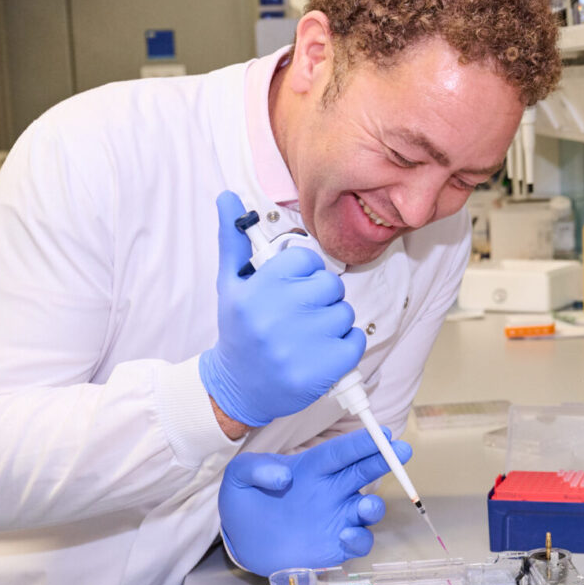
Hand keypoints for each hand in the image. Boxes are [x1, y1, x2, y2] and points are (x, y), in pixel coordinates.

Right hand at [199, 191, 365, 427]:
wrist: (238, 388)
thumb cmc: (239, 331)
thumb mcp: (230, 284)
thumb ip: (232, 239)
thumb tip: (228, 196)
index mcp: (255, 291)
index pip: (305, 259)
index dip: (302, 273)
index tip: (291, 288)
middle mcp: (276, 317)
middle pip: (329, 284)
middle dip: (320, 296)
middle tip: (300, 312)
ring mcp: (301, 346)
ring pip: (344, 312)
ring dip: (333, 321)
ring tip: (308, 334)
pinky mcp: (322, 371)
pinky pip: (355, 341)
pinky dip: (344, 346)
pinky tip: (320, 352)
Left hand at [218, 427, 411, 576]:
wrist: (240, 539)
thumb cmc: (244, 500)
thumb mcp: (238, 476)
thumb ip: (255, 469)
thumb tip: (283, 478)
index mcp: (311, 469)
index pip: (340, 453)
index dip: (361, 443)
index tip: (383, 434)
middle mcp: (330, 490)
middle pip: (363, 473)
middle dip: (383, 461)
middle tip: (402, 451)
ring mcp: (335, 517)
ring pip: (367, 510)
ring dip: (374, 507)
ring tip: (366, 507)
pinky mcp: (335, 545)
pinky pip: (358, 541)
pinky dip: (358, 538)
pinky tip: (346, 535)